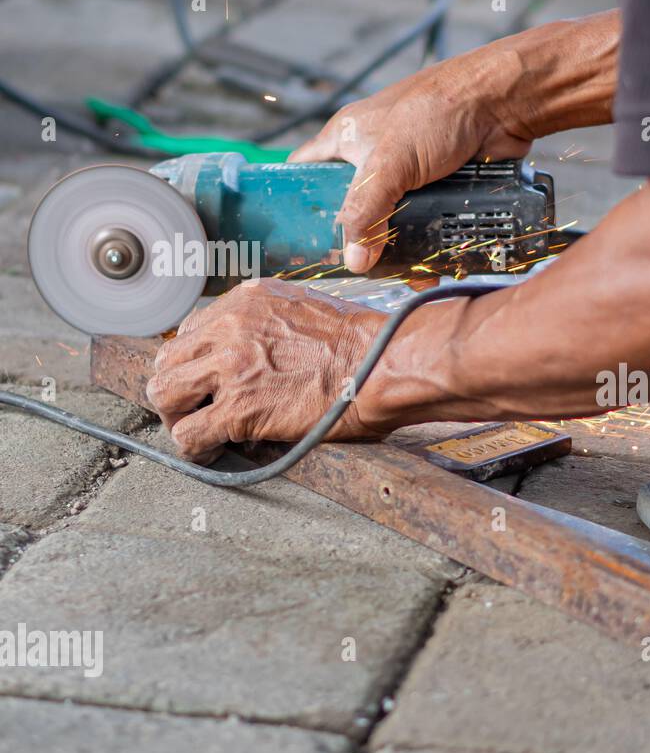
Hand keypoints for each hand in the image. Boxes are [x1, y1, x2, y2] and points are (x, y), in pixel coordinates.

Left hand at [147, 279, 388, 461]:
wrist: (380, 364)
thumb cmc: (364, 343)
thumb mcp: (307, 309)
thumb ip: (273, 323)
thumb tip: (264, 351)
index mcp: (247, 301)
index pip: (192, 330)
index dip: (197, 361)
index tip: (208, 379)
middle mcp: (229, 328)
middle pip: (169, 359)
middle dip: (179, 387)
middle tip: (196, 407)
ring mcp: (229, 368)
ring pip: (165, 393)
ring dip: (178, 415)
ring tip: (199, 430)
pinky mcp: (238, 409)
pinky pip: (189, 433)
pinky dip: (195, 448)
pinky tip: (211, 451)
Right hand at [288, 11, 619, 273]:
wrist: (501, 103)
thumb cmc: (439, 111)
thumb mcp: (391, 163)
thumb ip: (368, 211)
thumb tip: (355, 260)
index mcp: (346, 138)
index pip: (304, 172)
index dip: (297, 203)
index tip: (297, 239)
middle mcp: (374, 154)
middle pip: (354, 205)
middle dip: (361, 240)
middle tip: (365, 269)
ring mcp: (409, 170)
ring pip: (393, 218)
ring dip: (401, 247)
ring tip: (411, 274)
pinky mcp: (440, 184)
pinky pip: (427, 220)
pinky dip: (431, 241)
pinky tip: (436, 263)